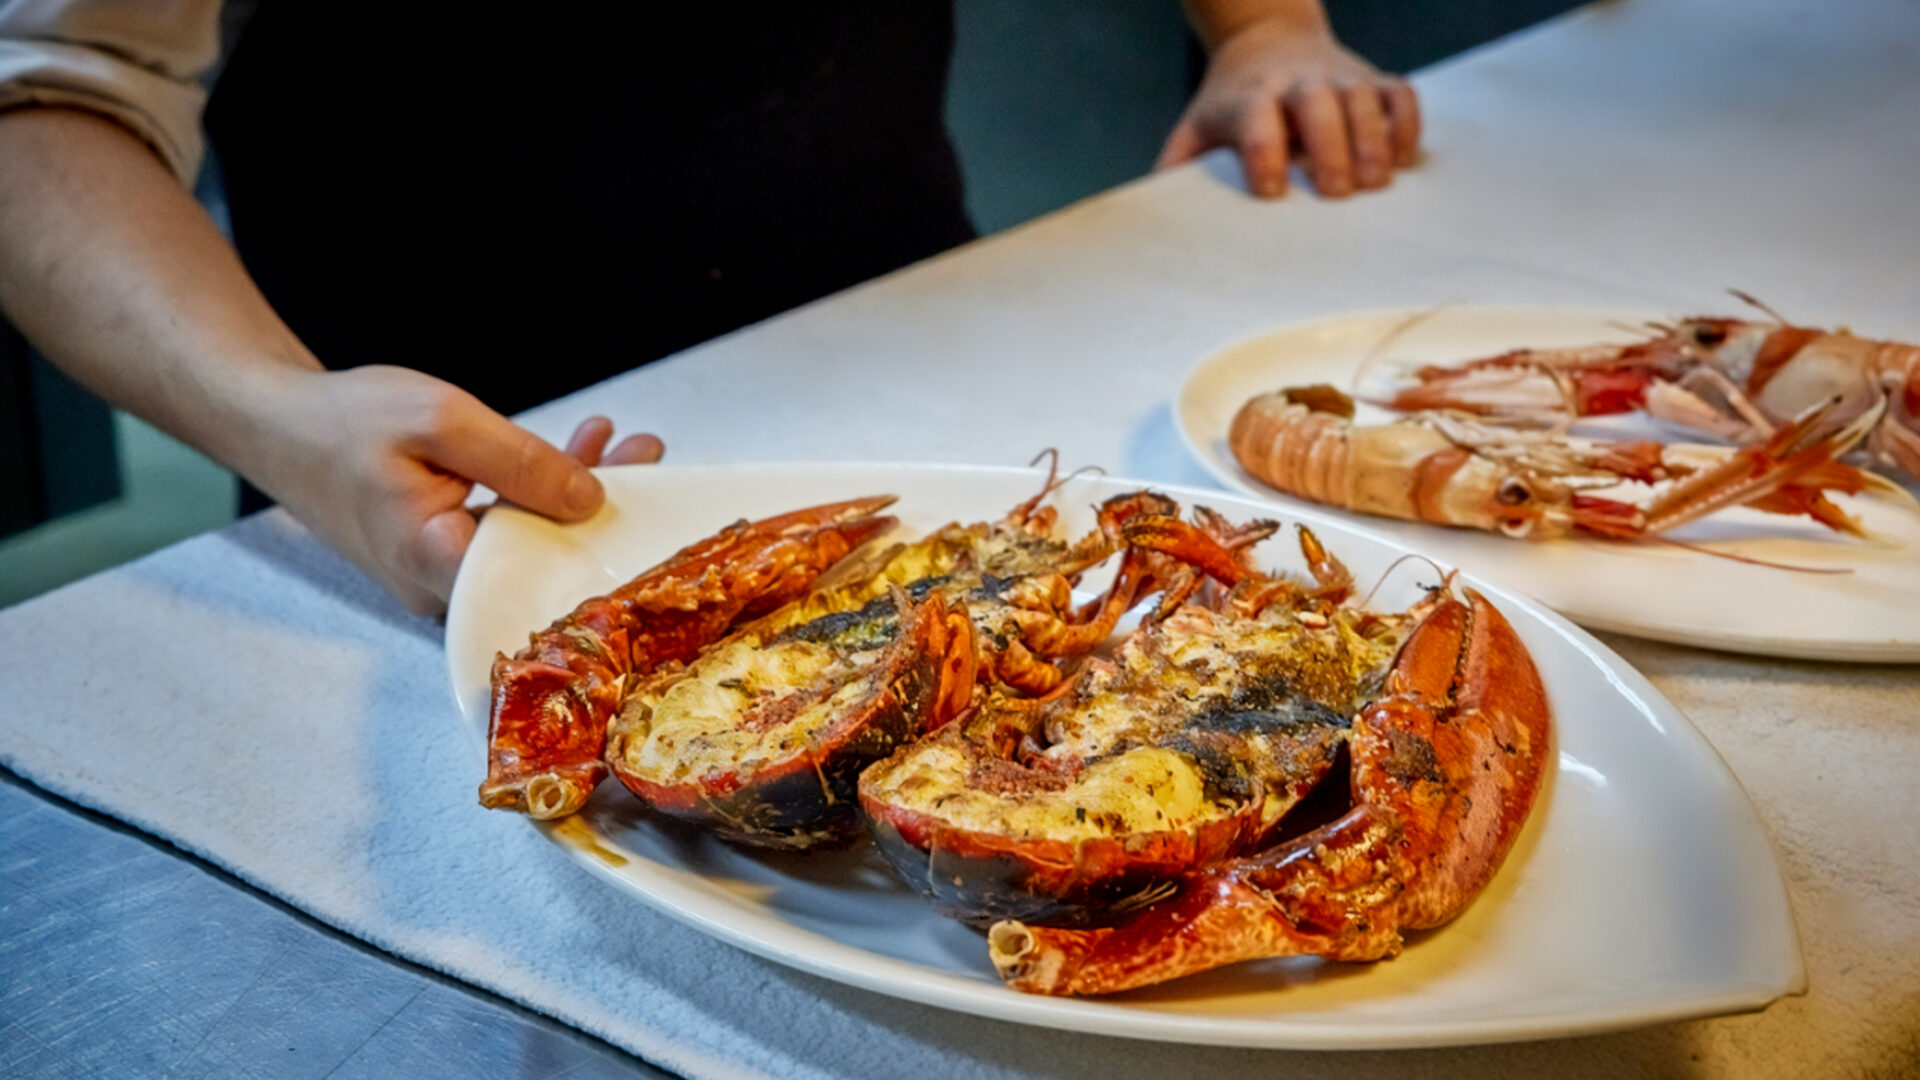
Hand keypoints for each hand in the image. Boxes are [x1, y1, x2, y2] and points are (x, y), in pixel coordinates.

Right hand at [259, 365, 663, 615]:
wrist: (275, 421)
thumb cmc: (342, 422)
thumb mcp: (441, 422)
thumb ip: (519, 462)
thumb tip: (590, 499)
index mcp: (437, 565)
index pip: (542, 579)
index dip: (601, 546)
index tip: (649, 507)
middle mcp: (442, 586)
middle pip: (545, 559)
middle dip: (603, 508)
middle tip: (650, 459)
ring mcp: (442, 572)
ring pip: (532, 538)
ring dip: (578, 489)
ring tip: (625, 444)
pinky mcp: (443, 551)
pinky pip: (508, 526)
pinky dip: (540, 487)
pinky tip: (578, 446)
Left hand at [1158, 16, 1420, 198]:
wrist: (1266, 38)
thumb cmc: (1231, 101)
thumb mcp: (1197, 127)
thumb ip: (1177, 168)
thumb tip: (1156, 217)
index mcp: (1250, 96)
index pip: (1255, 118)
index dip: (1263, 151)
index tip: (1270, 190)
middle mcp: (1297, 81)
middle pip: (1317, 105)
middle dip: (1330, 147)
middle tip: (1337, 192)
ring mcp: (1339, 77)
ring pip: (1363, 99)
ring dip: (1373, 140)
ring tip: (1376, 182)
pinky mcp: (1371, 78)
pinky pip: (1399, 94)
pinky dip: (1407, 123)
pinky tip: (1403, 159)